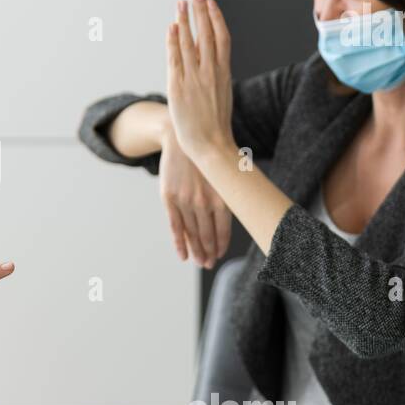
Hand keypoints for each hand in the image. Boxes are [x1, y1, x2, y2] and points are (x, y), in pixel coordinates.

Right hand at [160, 129, 231, 268]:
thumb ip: (225, 198)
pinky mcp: (169, 198)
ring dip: (196, 251)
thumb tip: (235, 217)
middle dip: (208, 253)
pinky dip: (179, 243)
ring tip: (199, 262)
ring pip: (191, 233)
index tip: (219, 256)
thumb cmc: (205, 160)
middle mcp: (203, 201)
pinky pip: (175, 226)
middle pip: (206, 235)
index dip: (221, 246)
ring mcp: (185, 201)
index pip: (223, 230)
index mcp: (220, 197)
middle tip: (208, 264)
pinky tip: (183, 255)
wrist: (182, 140)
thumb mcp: (221, 177)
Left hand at [166, 0, 235, 162]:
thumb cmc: (216, 126)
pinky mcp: (179, 87)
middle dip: (201, 11)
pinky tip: (172, 27)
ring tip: (181, 2)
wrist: (212, 145)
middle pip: (206, 33)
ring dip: (185, 20)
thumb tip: (214, 66)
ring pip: (190, 42)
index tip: (211, 2)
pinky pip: (176, 59)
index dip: (216, 18)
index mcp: (224, 72)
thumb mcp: (222, 96)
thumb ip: (217, 78)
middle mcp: (211, 71)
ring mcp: (195, 78)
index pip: (222, 37)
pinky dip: (174, 42)